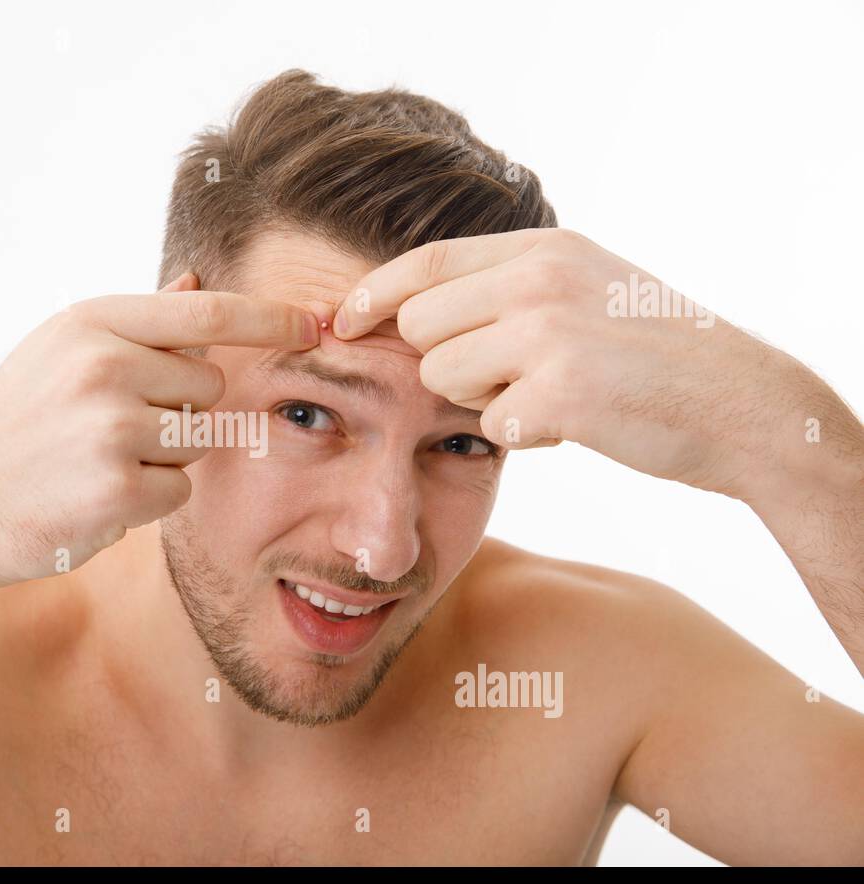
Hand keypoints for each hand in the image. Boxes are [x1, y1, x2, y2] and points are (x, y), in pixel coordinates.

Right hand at [0, 275, 319, 590]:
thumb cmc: (13, 427)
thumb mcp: (57, 353)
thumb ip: (133, 325)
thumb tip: (196, 283)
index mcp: (91, 324)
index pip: (207, 313)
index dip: (269, 317)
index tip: (312, 321)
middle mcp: (104, 366)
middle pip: (210, 384)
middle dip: (182, 409)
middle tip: (113, 428)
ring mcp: (112, 428)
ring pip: (199, 440)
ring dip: (165, 457)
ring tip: (98, 461)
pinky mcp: (118, 488)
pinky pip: (178, 490)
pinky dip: (148, 500)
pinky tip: (95, 496)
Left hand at [333, 227, 837, 500]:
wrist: (741, 402)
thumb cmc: (653, 352)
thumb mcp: (584, 284)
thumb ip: (508, 286)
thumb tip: (412, 311)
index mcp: (542, 249)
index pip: (425, 262)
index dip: (372, 294)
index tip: (341, 320)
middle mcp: (538, 280)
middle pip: (419, 328)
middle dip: (444, 362)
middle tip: (510, 377)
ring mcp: (549, 334)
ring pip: (442, 379)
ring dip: (483, 401)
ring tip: (548, 395)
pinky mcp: (561, 394)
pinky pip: (490, 426)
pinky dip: (524, 436)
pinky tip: (576, 423)